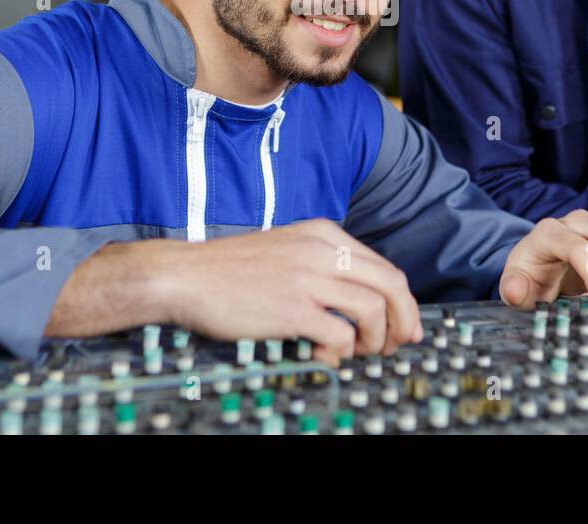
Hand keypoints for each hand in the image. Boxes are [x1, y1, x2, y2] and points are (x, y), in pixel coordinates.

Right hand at [164, 219, 421, 365]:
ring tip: (356, 352)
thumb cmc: (228, 269)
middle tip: (396, 345)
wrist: (183, 275)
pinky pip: (341, 334)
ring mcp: (308, 278)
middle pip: (390, 285)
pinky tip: (325, 353)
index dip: (402, 301)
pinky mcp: (292, 308)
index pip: (384, 266)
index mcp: (323, 234)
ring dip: (374, 339)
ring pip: (373, 309)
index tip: (404, 325)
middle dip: (402, 320)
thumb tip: (357, 299)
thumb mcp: (285, 249)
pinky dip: (342, 351)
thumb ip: (321, 264)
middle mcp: (322, 250)